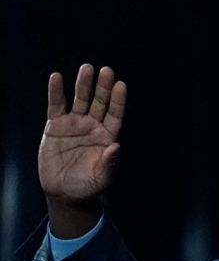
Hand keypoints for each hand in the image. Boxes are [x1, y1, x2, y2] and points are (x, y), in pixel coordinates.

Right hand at [39, 65, 126, 235]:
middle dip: (102, 87)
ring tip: (86, 68)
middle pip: (99, 103)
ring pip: (79, 100)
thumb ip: (109, 163)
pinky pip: (56, 106)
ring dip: (83, 84)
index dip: (118, 101)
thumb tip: (116, 147)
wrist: (64, 191)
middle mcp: (93, 127)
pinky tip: (57, 77)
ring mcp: (74, 124)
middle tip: (106, 70)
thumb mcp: (101, 178)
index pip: (115, 115)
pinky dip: (56, 92)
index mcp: (107, 137)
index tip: (120, 85)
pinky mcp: (55, 125)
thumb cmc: (88, 185)